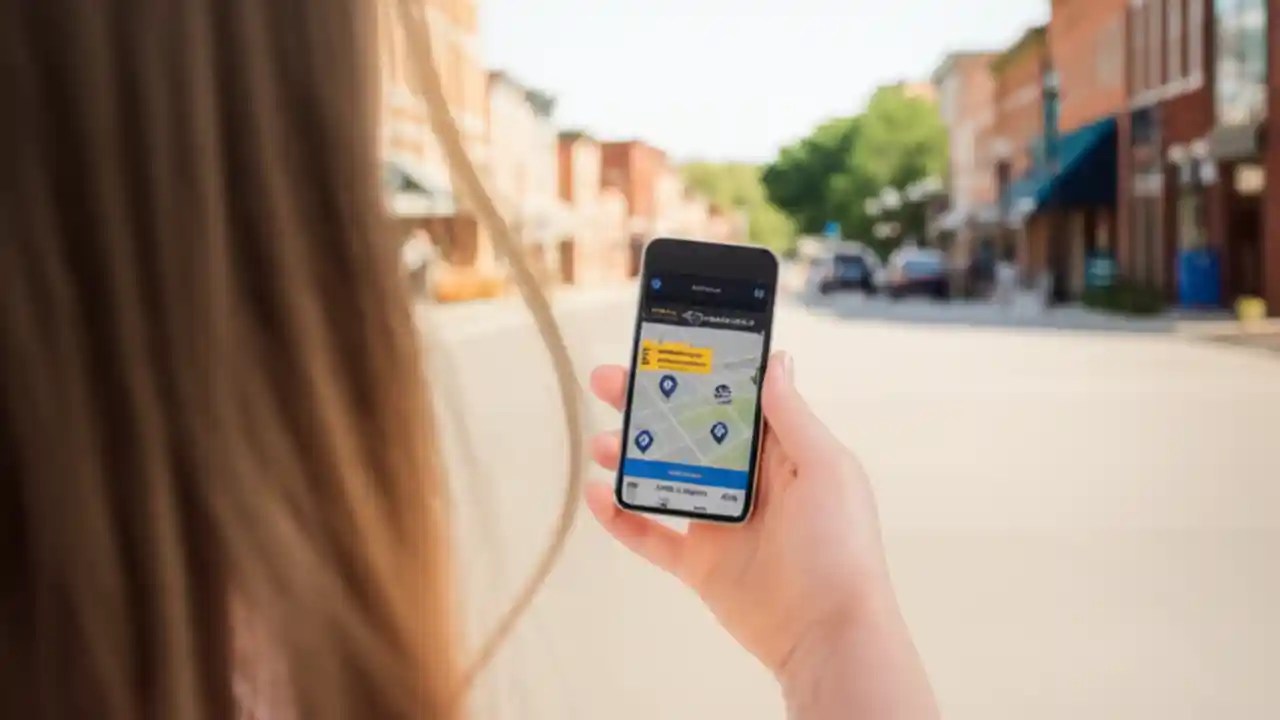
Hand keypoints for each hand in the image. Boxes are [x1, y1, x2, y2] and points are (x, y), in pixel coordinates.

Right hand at [585, 351, 896, 676]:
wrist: (827, 635)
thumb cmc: (839, 547)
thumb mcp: (825, 469)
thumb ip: (792, 417)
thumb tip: (776, 361)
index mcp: (782, 453)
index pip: (732, 402)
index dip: (699, 374)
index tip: (663, 351)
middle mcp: (749, 482)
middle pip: (688, 432)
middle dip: (648, 406)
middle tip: (608, 383)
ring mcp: (721, 523)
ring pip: (664, 478)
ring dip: (631, 457)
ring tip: (602, 443)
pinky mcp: (701, 563)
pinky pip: (651, 536)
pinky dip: (621, 518)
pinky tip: (598, 496)